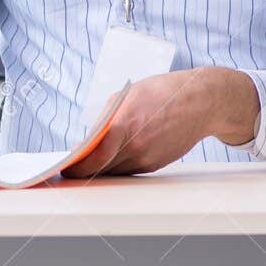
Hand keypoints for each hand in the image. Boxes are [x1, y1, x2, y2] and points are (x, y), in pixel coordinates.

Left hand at [64, 67, 260, 177]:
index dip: (77, 166)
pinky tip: (109, 160)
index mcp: (125, 125)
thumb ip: (105, 120)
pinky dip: (117, 166)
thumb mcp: (127, 97)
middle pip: (102, 168)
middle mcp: (136, 146)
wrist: (201, 102)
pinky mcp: (155, 164)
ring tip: (85, 164)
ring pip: (115, 172)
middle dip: (84, 170)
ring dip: (100, 170)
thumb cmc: (162, 93)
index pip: (93, 157)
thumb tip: (87, 142)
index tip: (65, 168)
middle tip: (70, 169)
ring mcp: (147, 158)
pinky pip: (129, 170)